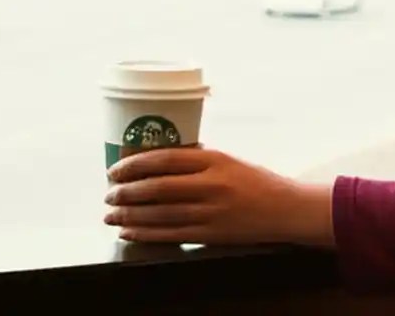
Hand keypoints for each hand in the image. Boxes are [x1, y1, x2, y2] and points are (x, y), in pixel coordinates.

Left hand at [103, 148, 334, 247]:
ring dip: (131, 216)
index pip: (165, 159)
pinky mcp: (212, 235)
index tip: (115, 170)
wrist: (285, 209)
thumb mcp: (227, 160)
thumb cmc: (254, 181)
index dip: (135, 165)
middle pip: (158, 188)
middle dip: (127, 192)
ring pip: (161, 214)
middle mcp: (212, 185)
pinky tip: (130, 232)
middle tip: (108, 195)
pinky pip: (172, 235)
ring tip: (111, 216)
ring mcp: (212, 212)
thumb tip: (154, 159)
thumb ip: (195, 160)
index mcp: (214, 160)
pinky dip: (146, 234)